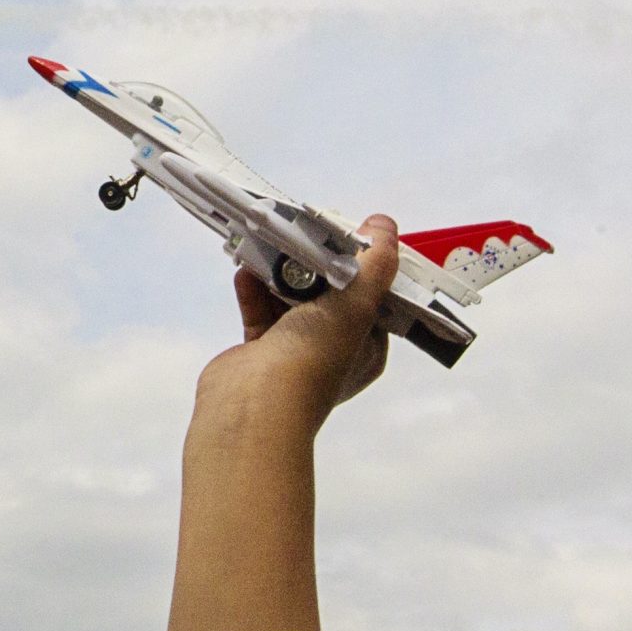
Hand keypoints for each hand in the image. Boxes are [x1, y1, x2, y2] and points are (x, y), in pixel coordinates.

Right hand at [195, 215, 401, 432]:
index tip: (348, 232)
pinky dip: (253, 288)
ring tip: (269, 241)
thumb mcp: (356, 304)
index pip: (372, 298)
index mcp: (365, 350)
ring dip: (279, 271)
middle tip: (305, 230)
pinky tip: (246, 268)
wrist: (252, 405)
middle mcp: (331, 352)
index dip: (363, 265)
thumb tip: (385, 225)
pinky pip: (258, 310)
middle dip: (315, 263)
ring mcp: (292, 352)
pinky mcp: (258, 351)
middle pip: (328, 295)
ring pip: (289, 300)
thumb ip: (374, 263)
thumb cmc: (312, 360)